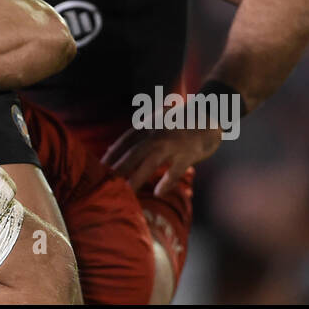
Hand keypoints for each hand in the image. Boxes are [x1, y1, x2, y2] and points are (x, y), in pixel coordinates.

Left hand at [103, 126, 218, 196]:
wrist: (209, 115)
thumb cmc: (178, 124)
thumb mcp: (154, 122)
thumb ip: (134, 136)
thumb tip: (110, 149)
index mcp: (149, 125)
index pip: (126, 140)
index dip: (113, 153)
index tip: (99, 166)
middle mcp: (158, 133)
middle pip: (135, 151)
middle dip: (120, 166)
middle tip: (106, 181)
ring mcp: (173, 143)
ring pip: (152, 161)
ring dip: (138, 176)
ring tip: (127, 190)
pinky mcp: (188, 153)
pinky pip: (176, 170)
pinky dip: (167, 182)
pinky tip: (158, 193)